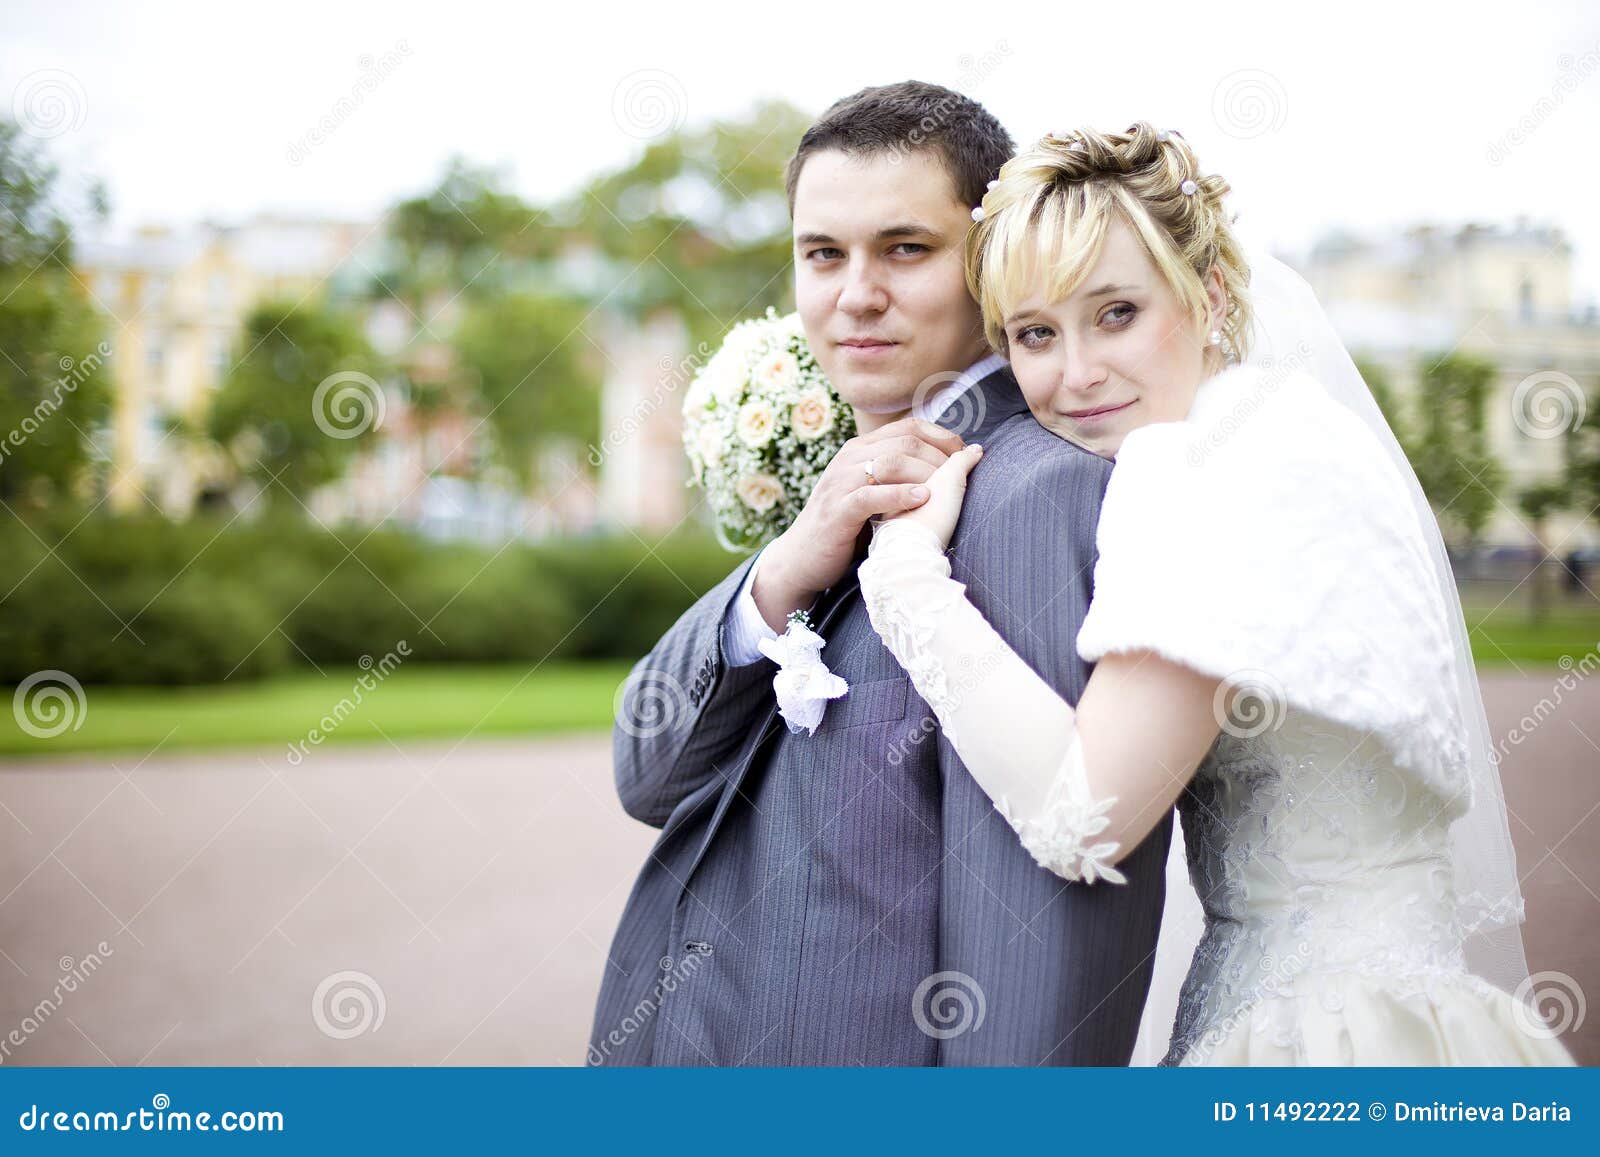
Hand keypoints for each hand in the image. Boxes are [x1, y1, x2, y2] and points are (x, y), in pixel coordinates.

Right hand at [753, 417, 965, 630]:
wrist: (800, 559)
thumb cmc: (844, 527)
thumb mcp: (870, 492)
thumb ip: (895, 474)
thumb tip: (940, 465)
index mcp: (859, 449)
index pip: (907, 427)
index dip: (941, 436)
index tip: (964, 455)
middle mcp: (848, 459)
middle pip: (904, 441)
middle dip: (939, 456)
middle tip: (961, 474)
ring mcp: (840, 483)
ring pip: (889, 462)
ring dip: (924, 473)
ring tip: (944, 488)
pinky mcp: (837, 510)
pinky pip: (870, 495)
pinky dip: (899, 496)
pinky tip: (922, 500)